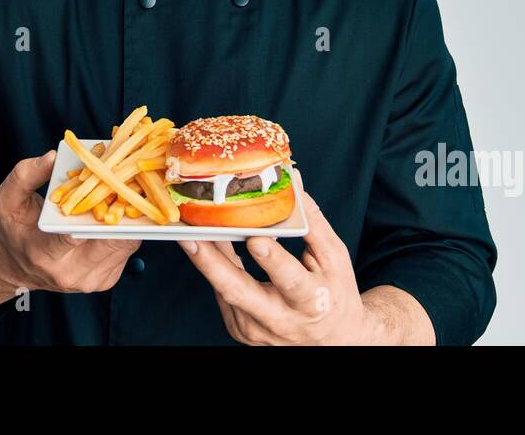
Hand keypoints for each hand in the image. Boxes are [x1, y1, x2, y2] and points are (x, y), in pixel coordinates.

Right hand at [0, 149, 139, 293]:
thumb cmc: (15, 229)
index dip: (96, 212)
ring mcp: (92, 279)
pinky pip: (129, 248)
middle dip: (124, 208)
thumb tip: (52, 157)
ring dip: (131, 216)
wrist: (19, 266)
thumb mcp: (8, 199)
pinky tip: (125, 208)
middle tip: (131, 178)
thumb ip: (25, 176)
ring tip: (131, 189)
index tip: (111, 187)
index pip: (73, 236)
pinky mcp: (108, 279)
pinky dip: (130, 227)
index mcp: (44, 254)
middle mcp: (71, 272)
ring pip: (126, 243)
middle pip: (111, 240)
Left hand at [178, 191, 370, 344]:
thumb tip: (294, 184)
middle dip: (212, 263)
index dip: (273, 261)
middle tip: (191, 237)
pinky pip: (223, 294)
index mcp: (312, 300)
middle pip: (240, 292)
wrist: (334, 340)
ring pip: (224, 291)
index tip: (256, 238)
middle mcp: (281, 320)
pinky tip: (205, 244)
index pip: (290, 281)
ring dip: (206, 259)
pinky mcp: (241, 330)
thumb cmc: (335, 293)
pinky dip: (214, 268)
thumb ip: (314, 223)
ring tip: (189, 230)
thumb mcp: (335, 259)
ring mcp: (256, 329)